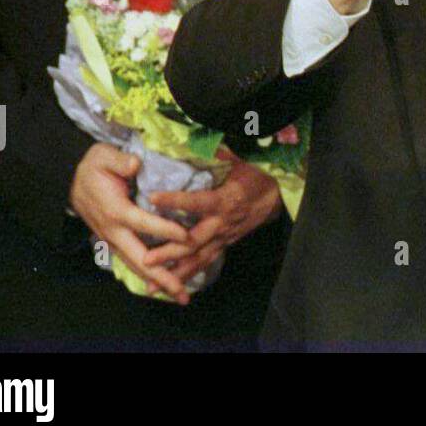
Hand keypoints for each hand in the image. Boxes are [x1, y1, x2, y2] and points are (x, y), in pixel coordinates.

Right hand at [69, 143, 193, 304]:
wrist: (69, 181)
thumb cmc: (92, 167)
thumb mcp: (103, 156)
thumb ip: (120, 162)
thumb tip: (135, 165)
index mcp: (115, 211)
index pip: (144, 224)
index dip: (166, 231)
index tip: (187, 238)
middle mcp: (114, 231)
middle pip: (140, 259)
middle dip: (162, 276)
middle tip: (183, 291)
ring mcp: (113, 240)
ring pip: (136, 266)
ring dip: (158, 282)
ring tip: (179, 295)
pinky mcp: (114, 242)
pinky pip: (132, 262)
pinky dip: (149, 275)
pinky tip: (165, 284)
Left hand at [144, 153, 282, 284]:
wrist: (279, 196)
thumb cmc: (259, 176)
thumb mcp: (243, 160)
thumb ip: (221, 153)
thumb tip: (200, 139)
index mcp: (225, 200)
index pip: (196, 202)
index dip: (175, 200)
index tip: (152, 197)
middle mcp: (222, 223)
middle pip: (193, 241)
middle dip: (169, 251)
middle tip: (146, 256)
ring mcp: (224, 237)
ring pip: (197, 258)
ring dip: (174, 271)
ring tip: (151, 281)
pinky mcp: (224, 244)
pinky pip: (205, 262)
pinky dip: (188, 274)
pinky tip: (171, 285)